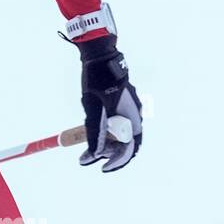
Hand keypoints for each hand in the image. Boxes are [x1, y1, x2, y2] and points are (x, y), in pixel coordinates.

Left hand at [76, 35, 142, 171]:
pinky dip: (109, 132)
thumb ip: (94, 130)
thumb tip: (94, 152)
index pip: (128, 148)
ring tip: (89, 147)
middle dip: (111, 154)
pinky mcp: (125, 105)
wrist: (101, 55)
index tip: (102, 168)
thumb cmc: (96, 79)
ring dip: (108, 144)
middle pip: (127, 144)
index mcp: (130, 116)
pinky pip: (121, 124)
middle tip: (91, 158)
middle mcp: (135, 115)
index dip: (117, 161)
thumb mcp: (91, 106)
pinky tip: (96, 133)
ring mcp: (131, 109)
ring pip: (124, 135)